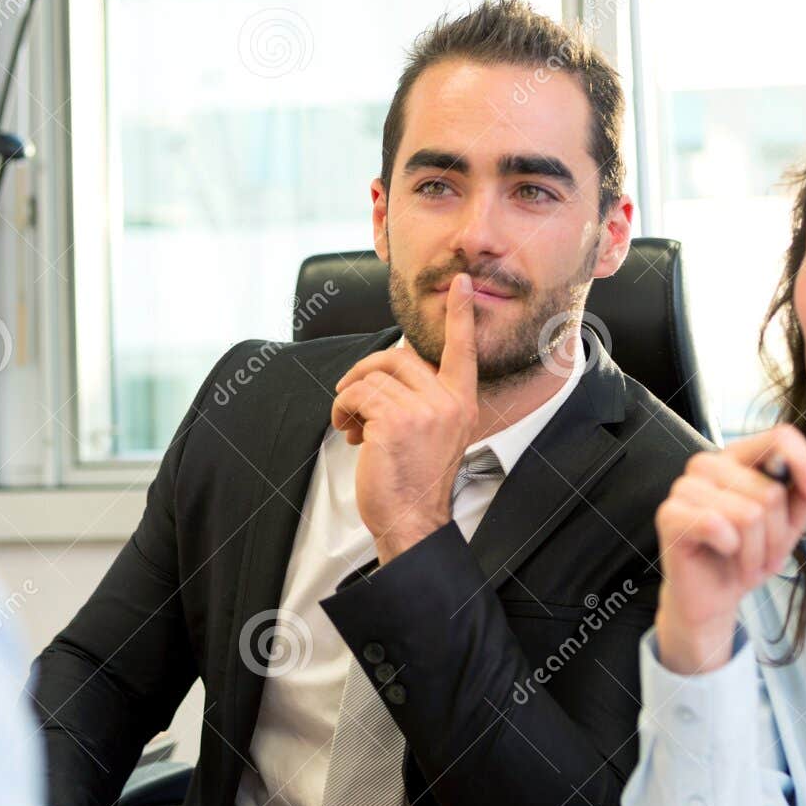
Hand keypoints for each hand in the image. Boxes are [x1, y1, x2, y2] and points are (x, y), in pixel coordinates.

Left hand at [331, 272, 478, 563]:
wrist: (411, 520)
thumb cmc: (415, 482)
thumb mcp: (434, 435)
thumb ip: (424, 400)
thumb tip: (391, 369)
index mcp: (462, 403)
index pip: (463, 351)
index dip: (460, 315)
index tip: (460, 284)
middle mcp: (448, 403)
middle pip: (399, 357)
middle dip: (365, 372)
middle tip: (350, 398)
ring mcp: (424, 411)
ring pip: (373, 377)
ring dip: (350, 398)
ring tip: (349, 424)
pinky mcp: (395, 422)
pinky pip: (357, 395)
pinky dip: (342, 410)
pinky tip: (347, 431)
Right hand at [654, 424, 805, 674]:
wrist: (712, 598)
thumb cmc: (745, 556)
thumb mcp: (788, 525)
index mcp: (737, 457)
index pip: (779, 437)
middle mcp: (708, 464)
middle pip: (769, 489)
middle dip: (777, 534)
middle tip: (766, 555)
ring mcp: (684, 487)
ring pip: (748, 513)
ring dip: (756, 550)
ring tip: (747, 562)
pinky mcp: (669, 515)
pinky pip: (717, 525)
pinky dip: (731, 550)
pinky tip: (724, 555)